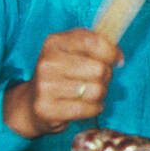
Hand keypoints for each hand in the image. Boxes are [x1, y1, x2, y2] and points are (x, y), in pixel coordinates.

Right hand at [2, 28, 123, 138]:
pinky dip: (94, 109)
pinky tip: (88, 106)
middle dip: (106, 77)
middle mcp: (47, 62)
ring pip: (96, 91)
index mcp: (54, 42)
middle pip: (99, 69)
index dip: (112, 51)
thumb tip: (118, 57)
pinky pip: (87, 109)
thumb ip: (95, 45)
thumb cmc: (61, 74)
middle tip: (98, 80)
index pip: (92, 41)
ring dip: (100, 94)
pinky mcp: (47, 109)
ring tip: (90, 93)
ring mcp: (45, 86)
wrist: (31, 103)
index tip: (117, 59)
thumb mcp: (73, 52)